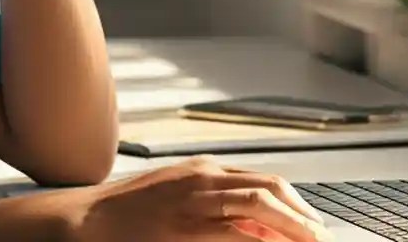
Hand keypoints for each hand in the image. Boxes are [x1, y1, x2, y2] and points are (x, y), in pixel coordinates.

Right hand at [71, 157, 332, 241]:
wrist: (86, 222)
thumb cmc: (128, 213)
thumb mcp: (177, 194)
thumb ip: (216, 204)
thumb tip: (258, 225)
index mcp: (204, 172)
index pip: (266, 182)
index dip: (297, 205)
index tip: (313, 226)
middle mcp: (203, 181)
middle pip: (269, 190)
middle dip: (302, 215)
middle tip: (321, 237)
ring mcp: (193, 203)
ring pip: (257, 205)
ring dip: (290, 226)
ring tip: (311, 241)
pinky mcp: (184, 228)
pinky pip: (231, 233)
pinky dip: (258, 240)